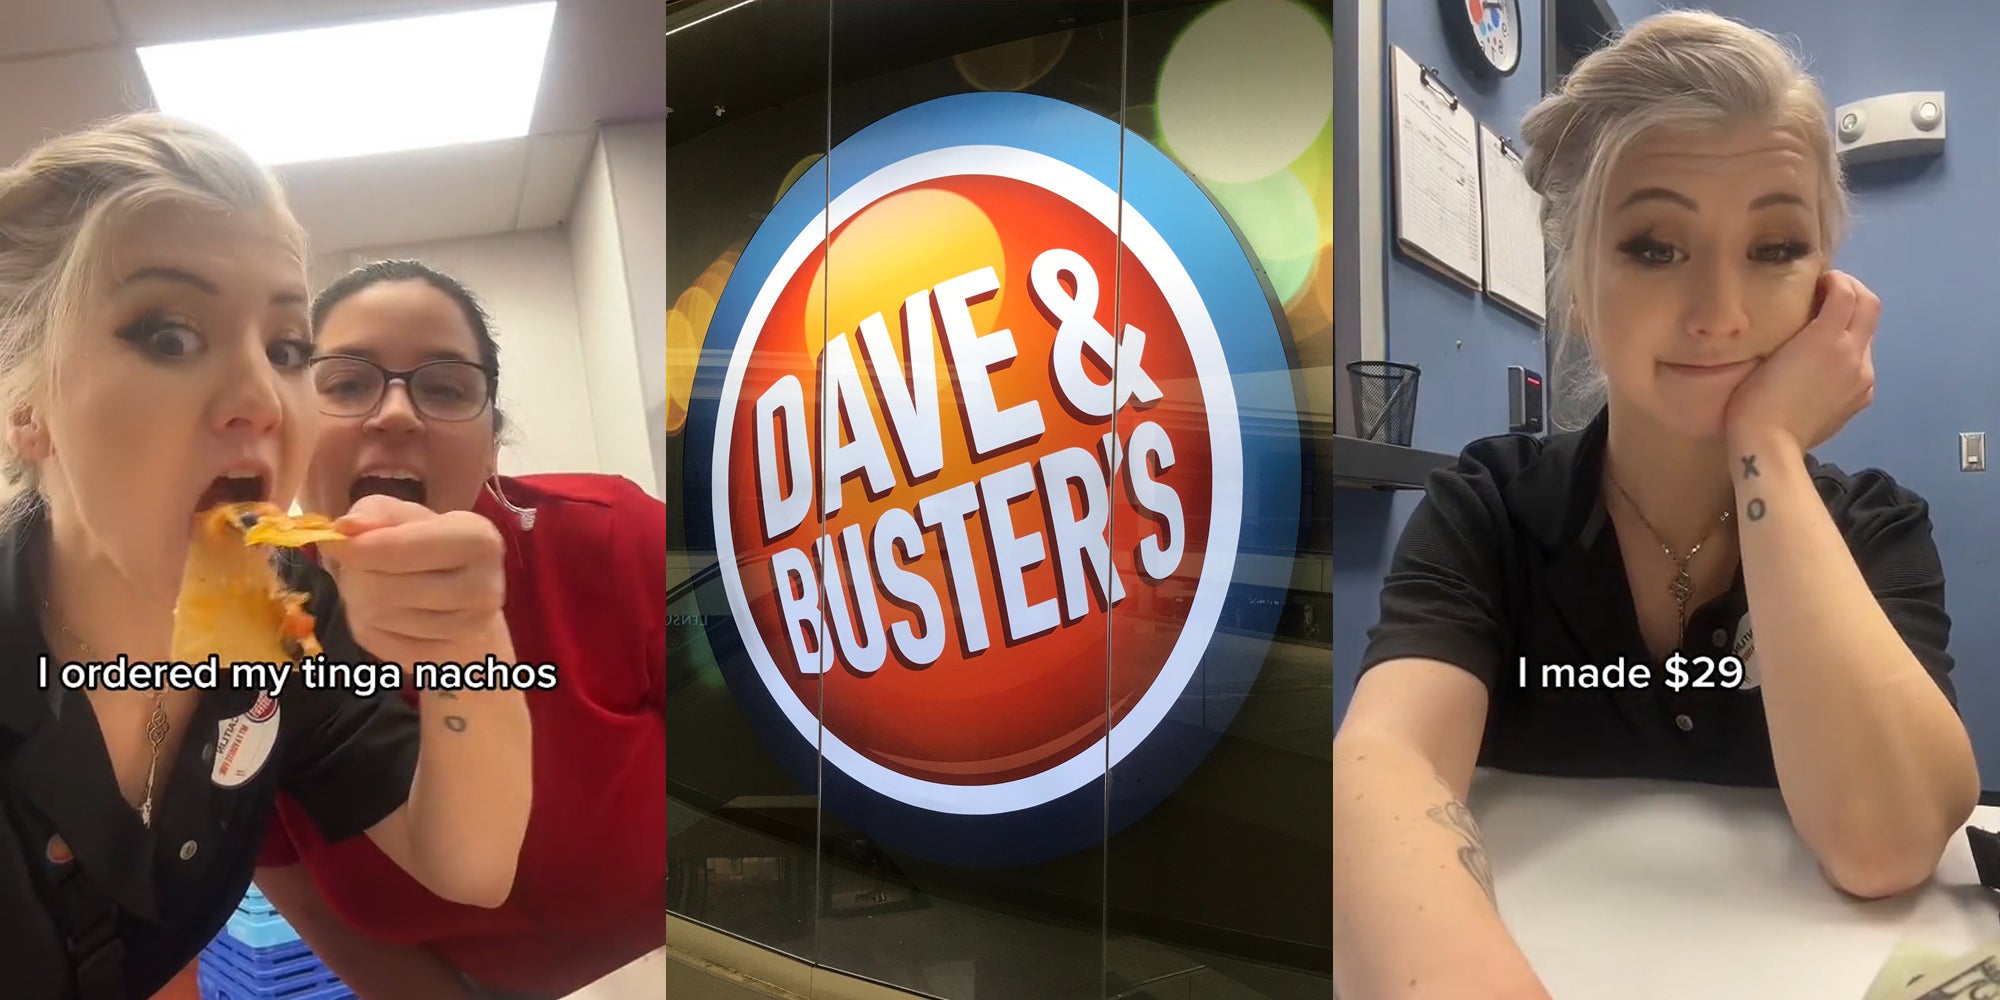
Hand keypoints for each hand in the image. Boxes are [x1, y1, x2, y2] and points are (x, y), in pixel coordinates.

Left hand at [324, 494, 506, 665]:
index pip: (398, 549)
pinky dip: (369, 629)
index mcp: (479, 540)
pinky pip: (380, 645)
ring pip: (378, 617)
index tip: (334, 545)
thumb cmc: (431, 547)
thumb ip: (375, 513)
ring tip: (374, 589)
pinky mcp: (447, 659)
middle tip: (359, 569)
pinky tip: (384, 616)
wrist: (468, 597)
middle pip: (381, 589)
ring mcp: (469, 630)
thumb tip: (345, 528)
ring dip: (359, 602)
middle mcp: (484, 587)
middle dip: (355, 577)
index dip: (356, 549)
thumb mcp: (407, 517)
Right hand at [1724, 270, 1878, 451]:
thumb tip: (1806, 312)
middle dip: (1852, 291)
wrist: (1769, 445)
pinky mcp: (1862, 397)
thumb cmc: (1753, 398)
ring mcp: (1863, 377)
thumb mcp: (1768, 352)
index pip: (1847, 291)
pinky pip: (1863, 364)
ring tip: (1824, 333)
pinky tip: (1826, 366)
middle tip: (1829, 294)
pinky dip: (1850, 354)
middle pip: (1870, 305)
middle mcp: (1854, 354)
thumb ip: (1795, 328)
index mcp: (1827, 339)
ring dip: (1850, 325)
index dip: (1835, 279)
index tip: (1816, 283)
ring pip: (1867, 336)